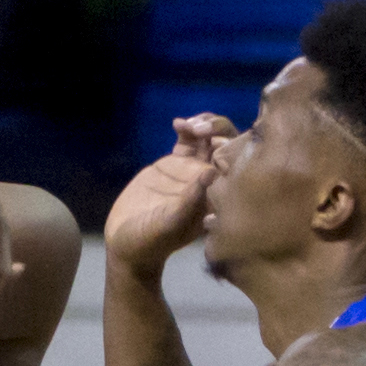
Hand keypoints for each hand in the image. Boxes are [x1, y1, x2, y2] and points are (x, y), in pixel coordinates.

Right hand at [104, 114, 235, 273]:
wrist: (126, 241)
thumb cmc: (150, 241)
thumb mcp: (169, 225)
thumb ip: (190, 202)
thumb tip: (213, 172)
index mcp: (219, 198)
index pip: (238, 167)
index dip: (232, 149)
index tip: (215, 144)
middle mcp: (212, 182)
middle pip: (229, 146)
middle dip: (219, 131)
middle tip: (199, 129)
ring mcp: (194, 171)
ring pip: (210, 139)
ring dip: (205, 125)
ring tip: (189, 125)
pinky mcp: (175, 165)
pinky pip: (188, 141)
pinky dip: (187, 129)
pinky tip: (178, 124)